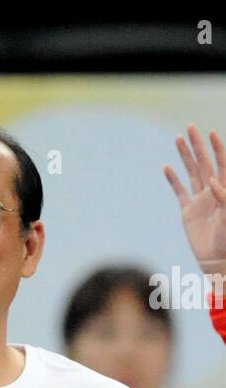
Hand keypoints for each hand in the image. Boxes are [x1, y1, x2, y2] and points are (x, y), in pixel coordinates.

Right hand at [164, 125, 225, 274]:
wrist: (217, 260)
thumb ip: (224, 198)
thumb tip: (213, 183)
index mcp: (225, 190)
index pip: (222, 164)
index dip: (217, 148)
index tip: (211, 133)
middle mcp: (213, 192)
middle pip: (205, 163)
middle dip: (198, 145)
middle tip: (191, 127)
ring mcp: (199, 200)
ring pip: (192, 173)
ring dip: (185, 156)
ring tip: (178, 139)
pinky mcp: (187, 212)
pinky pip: (179, 192)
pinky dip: (173, 180)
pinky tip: (167, 168)